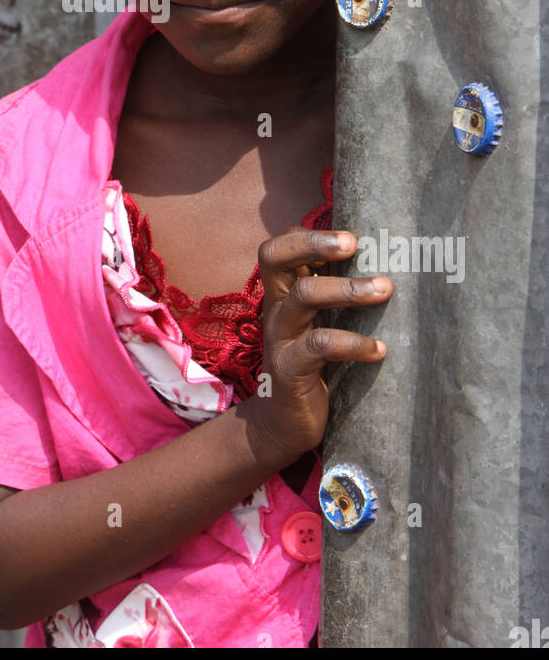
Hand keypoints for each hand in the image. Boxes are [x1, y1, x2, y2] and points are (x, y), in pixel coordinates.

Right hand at [248, 226, 391, 463]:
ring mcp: (279, 337)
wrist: (283, 425)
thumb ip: (332, 297)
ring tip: (385, 288)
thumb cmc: (311, 366)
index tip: (351, 237)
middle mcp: (275, 308)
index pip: (279, 247)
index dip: (308, 235)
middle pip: (274, 256)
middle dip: (314, 242)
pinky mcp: (289, 369)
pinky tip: (380, 349)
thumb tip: (386, 266)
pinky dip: (354, 343)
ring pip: (304, 296)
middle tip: (355, 243)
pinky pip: (320, 346)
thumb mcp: (316, 324)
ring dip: (347, 289)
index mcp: (282, 294)